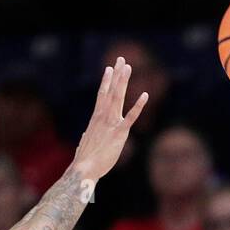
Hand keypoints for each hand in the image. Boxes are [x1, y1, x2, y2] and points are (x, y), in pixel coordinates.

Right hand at [71, 56, 148, 180]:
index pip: (102, 95)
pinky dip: (138, 106)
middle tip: (120, 59)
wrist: (84, 169)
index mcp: (96, 119)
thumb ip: (87, 137)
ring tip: (127, 67)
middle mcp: (103, 117)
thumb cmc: (85, 160)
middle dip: (116, 74)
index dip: (106, 81)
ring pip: (117, 97)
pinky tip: (145, 95)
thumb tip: (85, 135)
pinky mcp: (119, 133)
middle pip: (110, 91)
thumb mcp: (86, 144)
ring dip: (123, 81)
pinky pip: (131, 117)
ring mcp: (111, 123)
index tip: (109, 68)